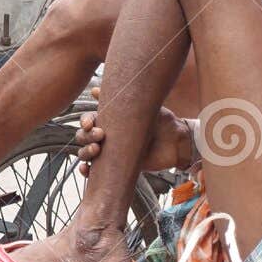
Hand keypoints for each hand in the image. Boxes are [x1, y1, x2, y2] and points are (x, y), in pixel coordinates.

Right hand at [74, 88, 193, 175]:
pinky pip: (95, 171)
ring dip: (85, 152)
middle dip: (86, 136)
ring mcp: (110, 152)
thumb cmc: (162, 120)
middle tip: (101, 135)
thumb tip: (95, 90)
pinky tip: (86, 170)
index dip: (85, 122)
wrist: (177, 142)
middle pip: (84, 136)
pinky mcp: (116, 167)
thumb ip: (122, 98)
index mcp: (110, 120)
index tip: (90, 123)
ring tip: (96, 151)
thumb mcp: (143, 105)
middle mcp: (107, 135)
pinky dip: (86, 171)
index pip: (89, 120)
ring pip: (85, 153)